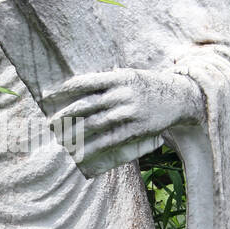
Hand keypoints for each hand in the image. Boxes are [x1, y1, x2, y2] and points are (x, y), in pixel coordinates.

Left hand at [45, 68, 203, 166]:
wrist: (180, 97)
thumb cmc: (150, 86)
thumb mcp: (131, 75)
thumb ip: (109, 78)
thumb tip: (84, 83)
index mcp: (118, 77)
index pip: (85, 82)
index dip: (64, 89)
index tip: (48, 96)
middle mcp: (122, 93)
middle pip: (86, 104)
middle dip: (65, 114)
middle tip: (50, 122)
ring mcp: (129, 111)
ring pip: (95, 123)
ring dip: (75, 133)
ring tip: (60, 140)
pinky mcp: (136, 128)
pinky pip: (109, 140)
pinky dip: (92, 147)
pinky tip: (80, 154)